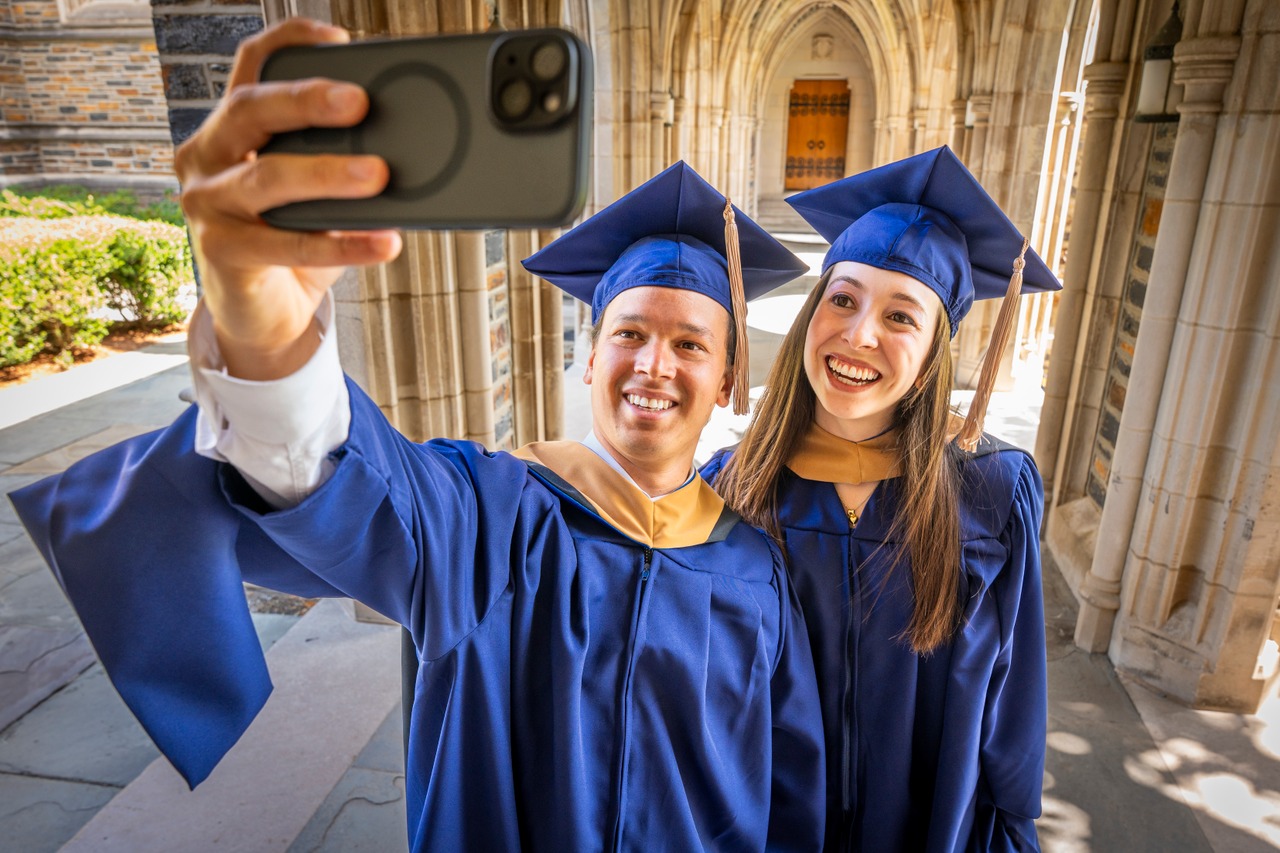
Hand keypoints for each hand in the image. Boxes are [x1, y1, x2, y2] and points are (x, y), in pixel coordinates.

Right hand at [176, 18, 402, 379]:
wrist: (262, 313)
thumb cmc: (291, 240)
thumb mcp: (315, 191)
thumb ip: (341, 161)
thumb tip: (408, 146)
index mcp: (232, 127)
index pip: (253, 66)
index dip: (291, 43)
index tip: (340, 39)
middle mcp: (207, 155)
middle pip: (251, 109)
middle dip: (306, 100)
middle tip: (360, 102)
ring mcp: (207, 203)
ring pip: (266, 178)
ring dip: (326, 174)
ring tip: (377, 175)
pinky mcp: (220, 252)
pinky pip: (286, 245)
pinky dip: (340, 244)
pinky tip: (381, 242)